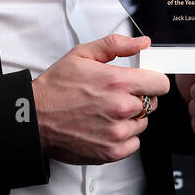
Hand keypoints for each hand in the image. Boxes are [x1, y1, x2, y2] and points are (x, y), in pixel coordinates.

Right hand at [32, 33, 170, 164]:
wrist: (35, 118)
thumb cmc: (55, 88)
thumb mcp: (82, 54)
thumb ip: (116, 45)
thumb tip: (142, 43)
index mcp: (116, 82)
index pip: (160, 84)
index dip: (152, 81)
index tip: (144, 82)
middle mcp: (121, 108)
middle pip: (152, 103)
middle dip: (138, 98)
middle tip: (115, 96)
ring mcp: (117, 133)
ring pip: (142, 123)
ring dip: (130, 118)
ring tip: (106, 112)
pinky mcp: (112, 152)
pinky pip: (134, 143)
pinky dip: (123, 137)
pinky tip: (105, 127)